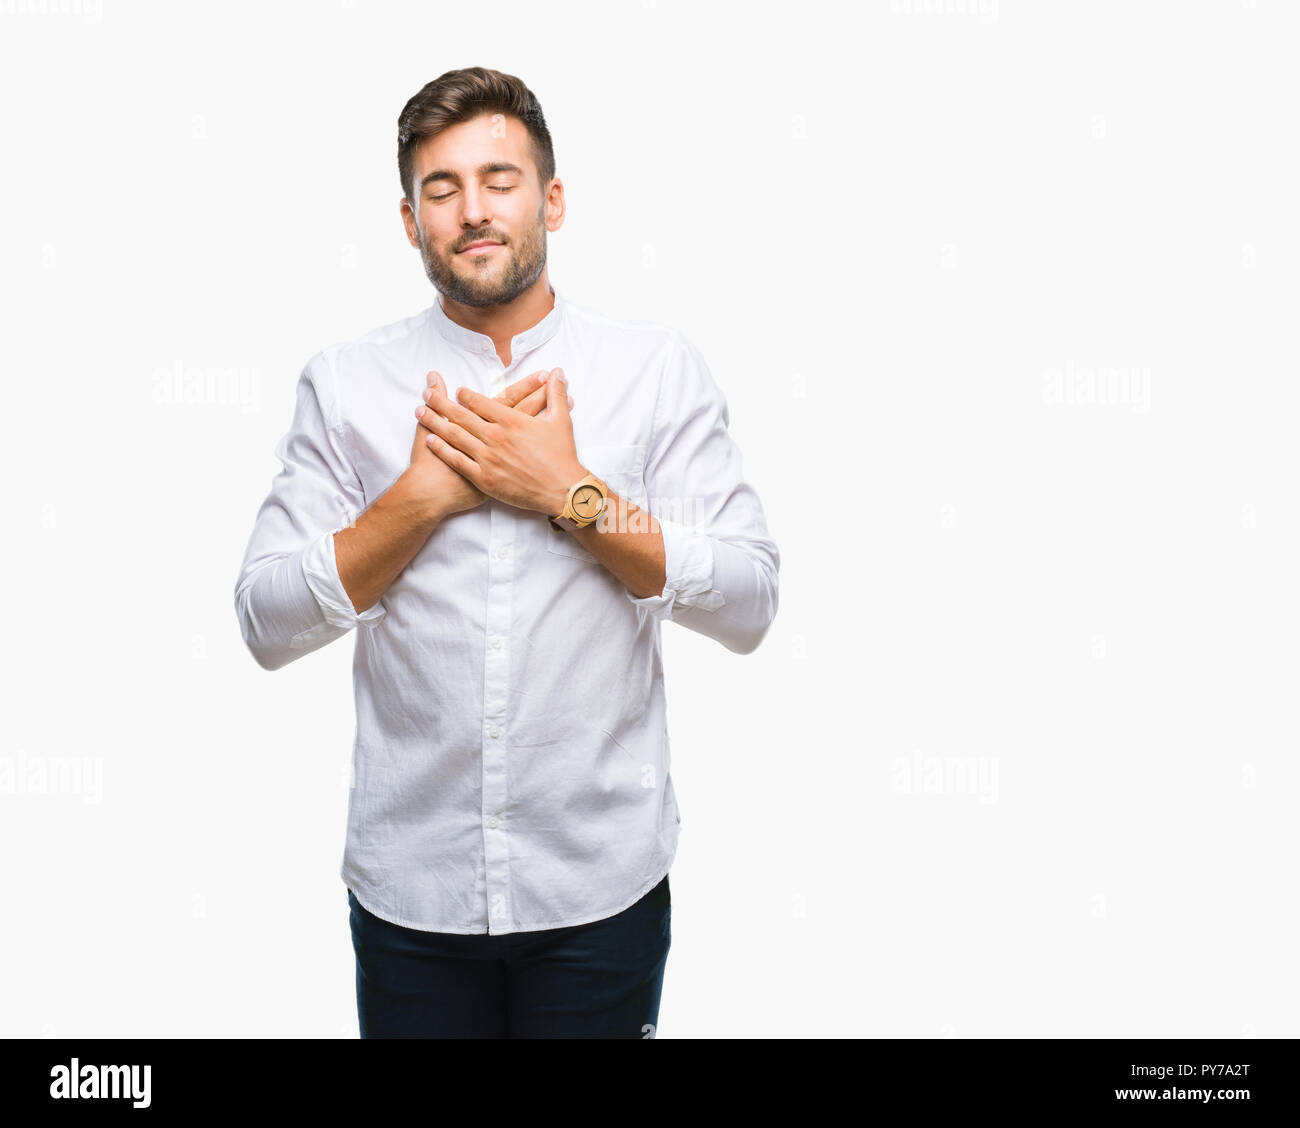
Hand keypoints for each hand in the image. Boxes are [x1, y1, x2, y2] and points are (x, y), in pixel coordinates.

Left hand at [421, 366, 585, 515]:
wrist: (563, 490)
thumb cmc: (562, 456)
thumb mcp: (561, 421)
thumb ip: (556, 394)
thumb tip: (558, 372)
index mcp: (512, 421)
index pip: (482, 402)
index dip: (466, 395)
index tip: (455, 390)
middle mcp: (496, 436)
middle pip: (462, 415)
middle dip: (441, 403)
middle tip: (425, 394)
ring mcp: (488, 458)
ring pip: (454, 436)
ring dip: (434, 422)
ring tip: (419, 412)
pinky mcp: (484, 478)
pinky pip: (457, 461)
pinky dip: (442, 449)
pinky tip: (429, 440)